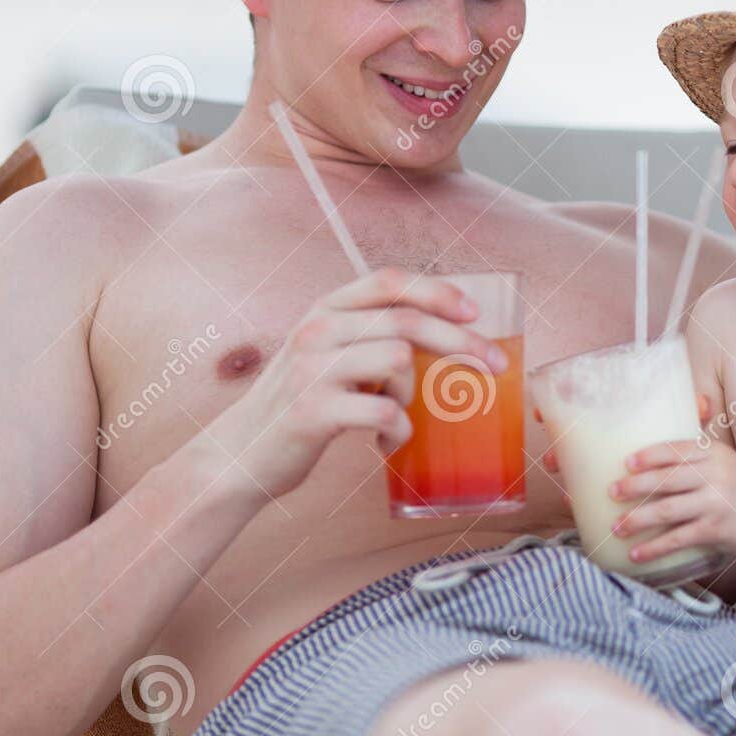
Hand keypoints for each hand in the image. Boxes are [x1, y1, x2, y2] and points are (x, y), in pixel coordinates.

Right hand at [199, 267, 504, 499]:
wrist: (240, 454)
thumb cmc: (300, 405)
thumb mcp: (327, 355)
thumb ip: (370, 337)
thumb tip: (447, 334)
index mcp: (325, 310)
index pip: (388, 281)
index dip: (437, 291)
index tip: (475, 312)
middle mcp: (316, 331)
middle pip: (406, 322)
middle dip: (462, 341)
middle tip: (495, 365)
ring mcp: (311, 370)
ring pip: (398, 361)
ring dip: (414, 393)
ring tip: (400, 415)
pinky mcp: (312, 412)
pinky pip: (382, 412)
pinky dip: (399, 430)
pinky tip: (387, 442)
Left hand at [609, 437, 735, 563]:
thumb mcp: (724, 459)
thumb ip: (696, 446)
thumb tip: (672, 417)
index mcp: (714, 453)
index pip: (675, 450)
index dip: (648, 456)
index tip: (626, 463)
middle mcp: (715, 476)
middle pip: (666, 480)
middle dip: (634, 486)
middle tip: (611, 492)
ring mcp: (715, 504)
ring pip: (668, 510)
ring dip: (637, 520)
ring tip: (616, 526)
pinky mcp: (715, 531)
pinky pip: (678, 539)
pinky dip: (654, 548)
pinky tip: (635, 554)